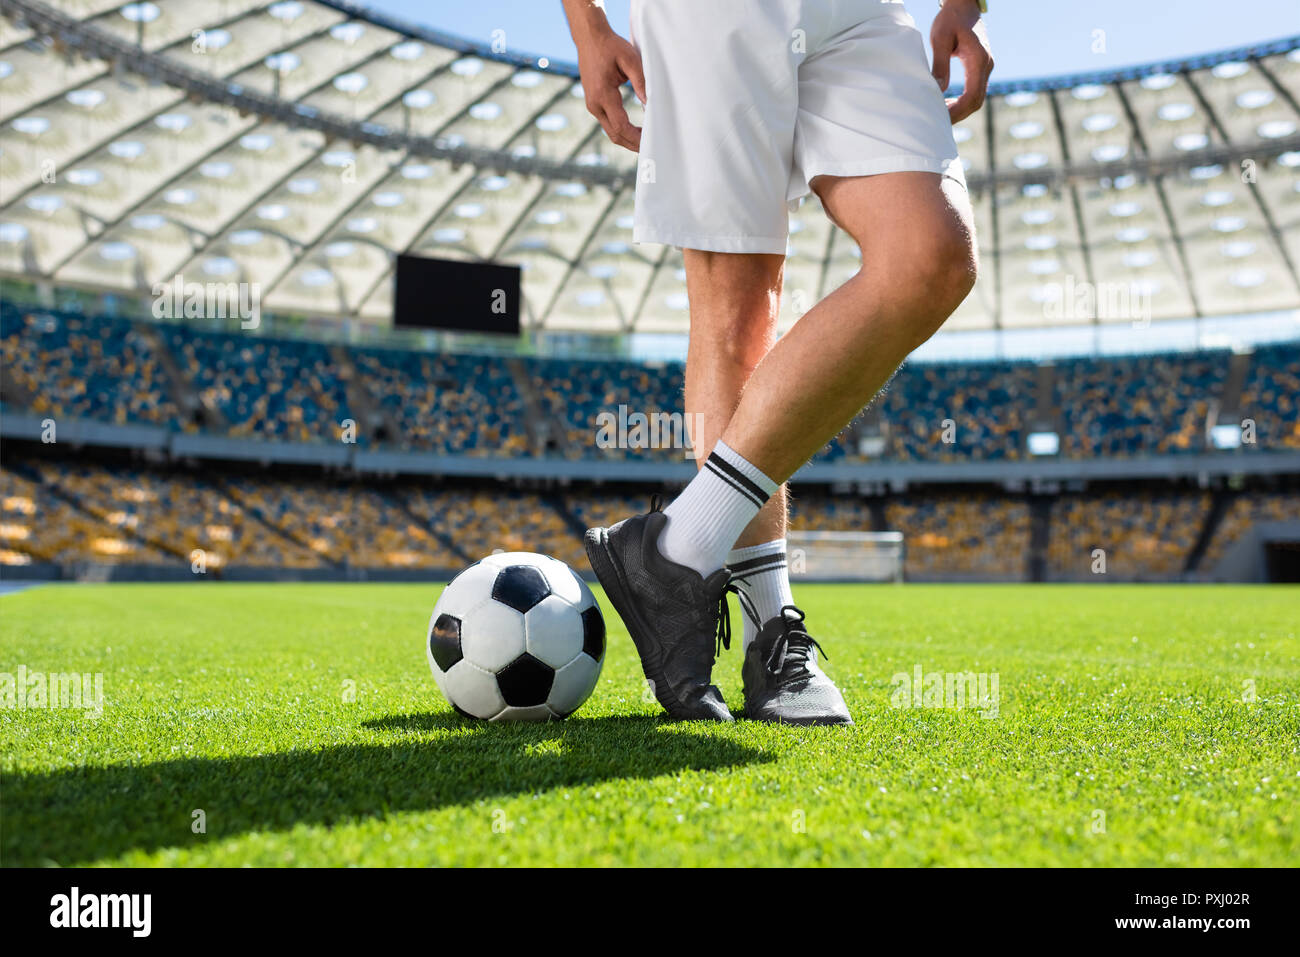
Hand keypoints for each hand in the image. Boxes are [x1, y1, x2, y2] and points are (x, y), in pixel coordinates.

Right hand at [575, 28, 645, 151]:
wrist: (589, 38)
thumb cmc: (610, 46)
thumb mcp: (630, 59)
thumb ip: (641, 82)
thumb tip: (650, 103)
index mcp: (602, 94)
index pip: (620, 126)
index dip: (636, 138)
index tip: (650, 141)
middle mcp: (594, 104)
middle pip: (614, 135)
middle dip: (633, 144)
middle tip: (651, 148)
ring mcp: (592, 105)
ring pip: (610, 131)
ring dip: (627, 139)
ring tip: (645, 141)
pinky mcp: (594, 103)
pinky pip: (608, 123)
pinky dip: (621, 130)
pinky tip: (635, 131)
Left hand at [931, 0, 993, 123]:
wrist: (964, 5)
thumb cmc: (950, 19)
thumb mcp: (940, 38)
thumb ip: (940, 64)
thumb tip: (938, 90)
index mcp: (978, 59)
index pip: (972, 95)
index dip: (957, 111)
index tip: (940, 118)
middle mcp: (986, 65)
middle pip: (976, 101)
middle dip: (958, 115)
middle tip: (937, 123)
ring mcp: (986, 67)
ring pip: (977, 98)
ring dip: (960, 110)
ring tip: (940, 115)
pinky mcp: (981, 68)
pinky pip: (975, 91)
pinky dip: (962, 102)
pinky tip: (947, 104)